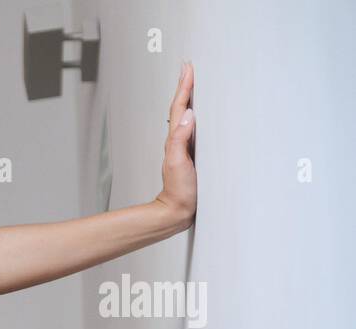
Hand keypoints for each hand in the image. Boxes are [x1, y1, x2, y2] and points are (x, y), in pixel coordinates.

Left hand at [155, 60, 196, 228]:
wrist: (178, 211)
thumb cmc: (178, 190)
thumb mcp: (178, 163)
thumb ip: (180, 140)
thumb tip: (188, 115)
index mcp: (176, 139)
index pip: (180, 108)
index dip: (184, 88)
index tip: (188, 69)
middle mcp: (180, 140)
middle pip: (183, 107)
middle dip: (186, 86)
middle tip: (189, 68)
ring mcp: (187, 147)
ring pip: (189, 116)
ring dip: (191, 98)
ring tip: (194, 82)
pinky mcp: (194, 154)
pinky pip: (196, 128)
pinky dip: (198, 115)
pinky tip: (202, 112)